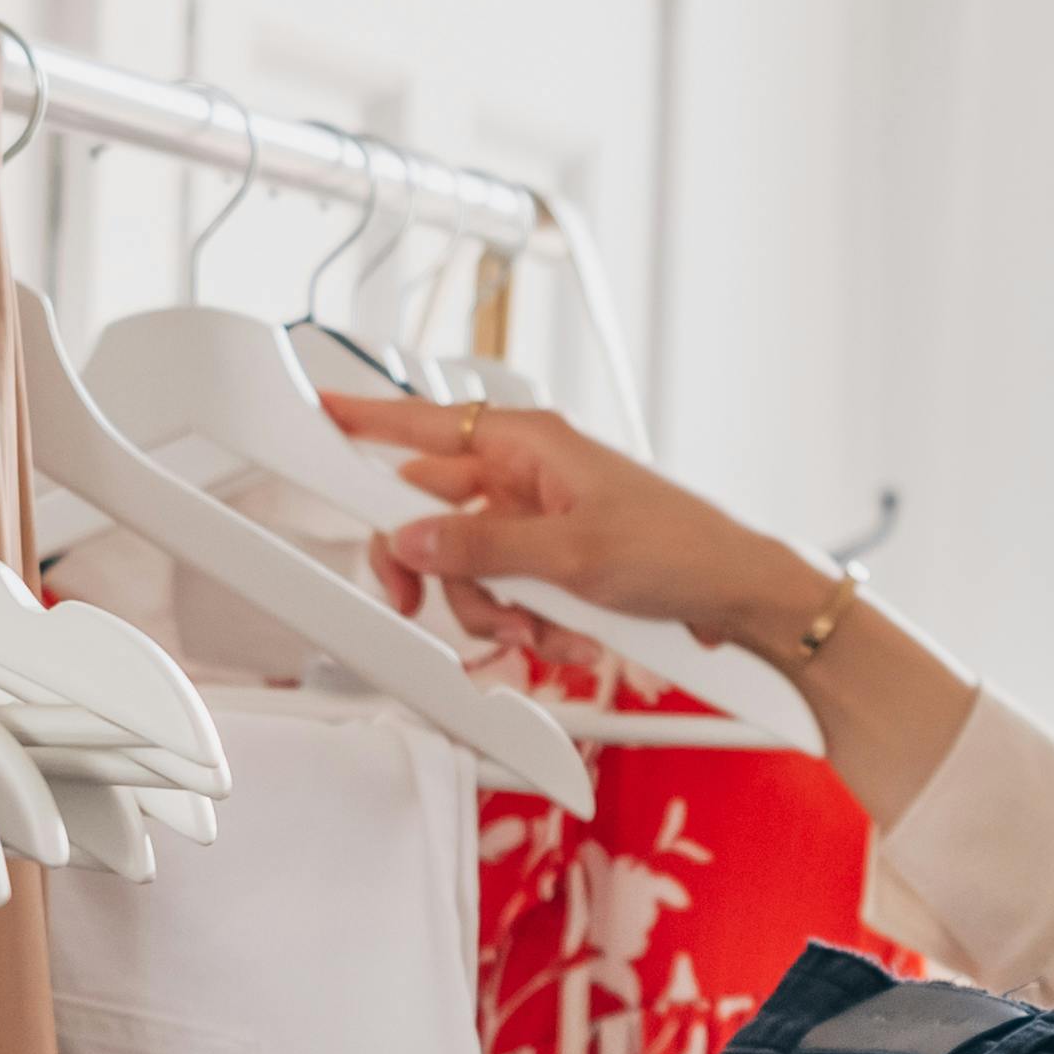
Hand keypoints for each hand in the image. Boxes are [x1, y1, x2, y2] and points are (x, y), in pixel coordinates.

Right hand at [321, 391, 980, 818]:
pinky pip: (510, 594)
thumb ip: (482, 550)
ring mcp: (542, 522)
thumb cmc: (681, 551)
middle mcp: (528, 475)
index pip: (422, 424)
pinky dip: (529, 624)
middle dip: (442, 573)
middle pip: (433, 516)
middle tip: (435, 607)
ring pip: (468, 568)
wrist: (745, 599)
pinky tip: (568, 637)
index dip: (361, 422)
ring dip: (493, 612)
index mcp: (528, 445)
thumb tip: (412, 543)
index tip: (308, 416)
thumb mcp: (571, 557)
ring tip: (541, 630)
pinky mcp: (559, 565)